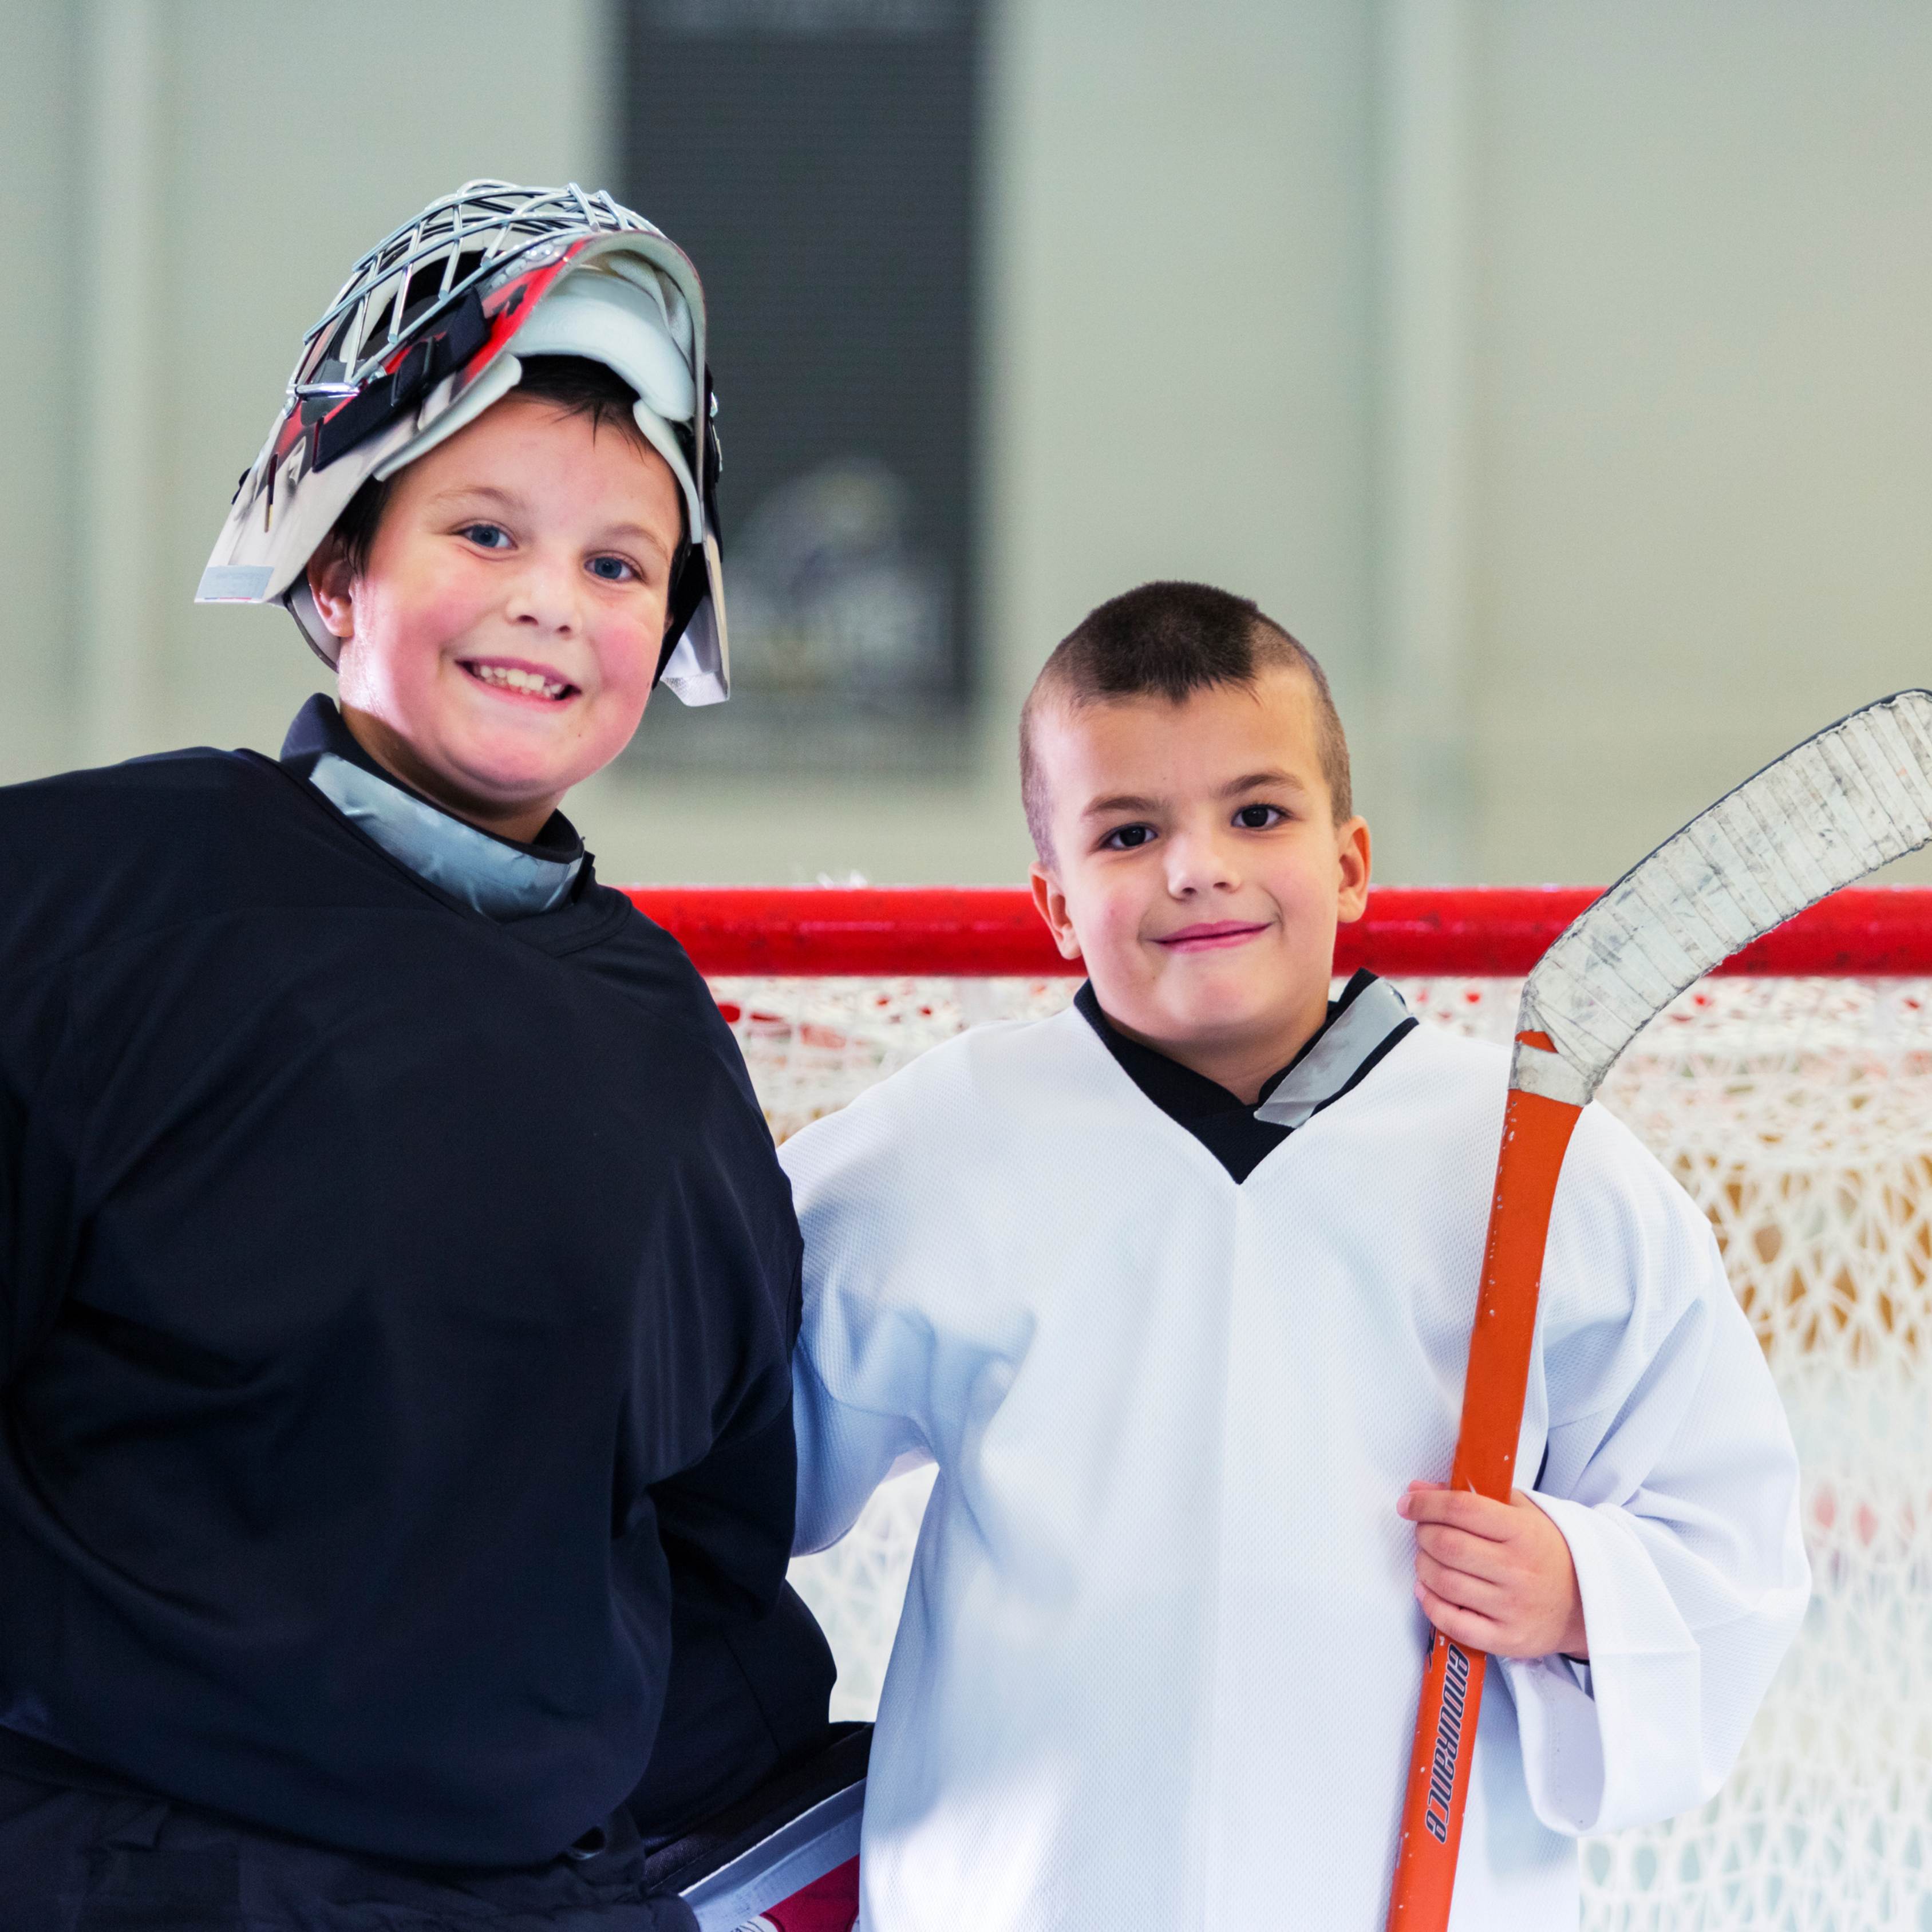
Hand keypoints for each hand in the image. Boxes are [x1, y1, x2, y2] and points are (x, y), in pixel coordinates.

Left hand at [1397, 1481, 1587, 1660]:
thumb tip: (1418, 1490)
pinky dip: (1430, 1605)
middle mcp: (1518, 1570)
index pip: (1462, 1509)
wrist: (1586, 1605)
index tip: (1408, 1503)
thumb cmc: (1545, 1551)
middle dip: (1423, 1534)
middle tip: (1421, 1531)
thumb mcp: (1520, 1513)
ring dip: (1423, 1566)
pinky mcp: (1507, 1640)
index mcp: (1524, 1532)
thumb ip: (1471, 1496)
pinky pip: (1454, 1624)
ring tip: (1427, 1558)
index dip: (1426, 1504)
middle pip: (1448, 1546)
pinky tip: (1427, 1590)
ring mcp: (1513, 1608)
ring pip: (1445, 1583)